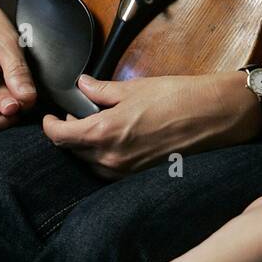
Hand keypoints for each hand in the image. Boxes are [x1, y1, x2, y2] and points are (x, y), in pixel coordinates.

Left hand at [41, 71, 237, 178]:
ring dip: (85, 147)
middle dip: (68, 133)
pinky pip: (108, 170)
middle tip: (74, 115)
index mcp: (105, 132)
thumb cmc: (177, 98)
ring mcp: (125, 171)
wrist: (212, 115)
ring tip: (95, 126)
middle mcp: (111, 158)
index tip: (50, 116)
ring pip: (89, 163)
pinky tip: (115, 140)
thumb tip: (82, 85)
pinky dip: (103, 157)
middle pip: (72, 151)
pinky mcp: (139, 176)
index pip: (60, 137)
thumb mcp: (134, 88)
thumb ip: (102, 90)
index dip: (49, 126)